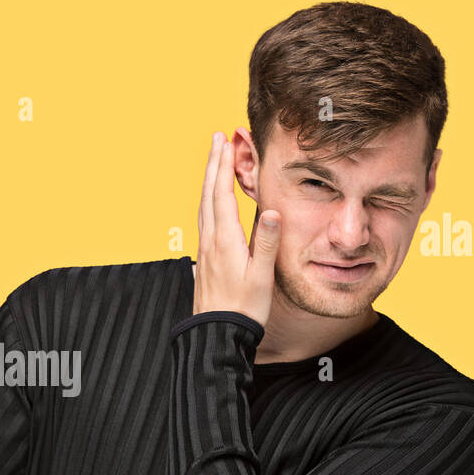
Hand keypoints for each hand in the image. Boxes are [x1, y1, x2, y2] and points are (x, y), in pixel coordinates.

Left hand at [193, 130, 278, 326]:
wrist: (217, 335)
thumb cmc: (244, 309)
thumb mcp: (261, 276)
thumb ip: (265, 243)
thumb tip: (270, 211)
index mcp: (225, 241)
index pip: (222, 194)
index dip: (223, 166)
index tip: (225, 142)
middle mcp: (210, 242)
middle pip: (209, 194)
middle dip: (213, 165)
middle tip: (217, 140)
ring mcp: (204, 251)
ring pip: (203, 206)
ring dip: (208, 181)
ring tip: (214, 162)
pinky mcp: (203, 260)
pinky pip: (203, 221)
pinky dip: (207, 202)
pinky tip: (210, 203)